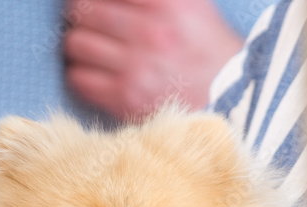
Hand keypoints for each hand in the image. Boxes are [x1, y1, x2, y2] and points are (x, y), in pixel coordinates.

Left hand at [64, 0, 244, 120]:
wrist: (230, 98)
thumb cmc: (206, 47)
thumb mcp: (190, 3)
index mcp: (163, 1)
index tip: (94, 4)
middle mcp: (148, 30)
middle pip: (81, 9)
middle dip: (82, 15)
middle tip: (91, 23)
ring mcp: (135, 66)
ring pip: (75, 44)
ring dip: (80, 46)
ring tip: (93, 49)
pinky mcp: (126, 98)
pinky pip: (79, 78)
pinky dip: (83, 75)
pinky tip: (98, 74)